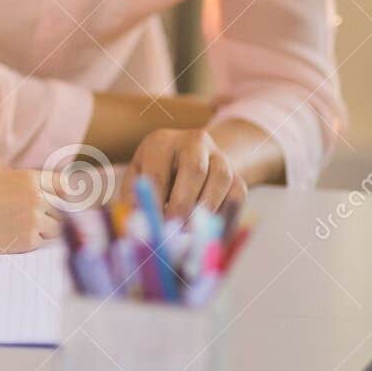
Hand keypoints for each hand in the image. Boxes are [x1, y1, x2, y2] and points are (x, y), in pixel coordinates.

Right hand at [0, 169, 59, 253]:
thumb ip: (24, 188)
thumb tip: (53, 197)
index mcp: (28, 177)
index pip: (63, 185)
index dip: (65, 195)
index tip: (63, 201)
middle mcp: (35, 196)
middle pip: (63, 209)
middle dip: (54, 214)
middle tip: (37, 219)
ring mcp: (33, 219)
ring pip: (56, 228)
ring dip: (45, 230)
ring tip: (20, 229)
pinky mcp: (28, 240)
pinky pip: (41, 243)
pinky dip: (31, 242)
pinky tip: (11, 237)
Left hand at [126, 126, 246, 217]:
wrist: (189, 162)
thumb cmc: (155, 173)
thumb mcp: (138, 178)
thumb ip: (134, 198)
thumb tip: (137, 222)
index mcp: (161, 142)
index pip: (158, 173)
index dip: (155, 202)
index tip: (151, 224)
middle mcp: (193, 142)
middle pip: (194, 170)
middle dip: (182, 204)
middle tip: (173, 228)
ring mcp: (219, 156)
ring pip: (220, 180)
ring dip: (204, 209)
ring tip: (188, 229)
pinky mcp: (237, 175)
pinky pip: (237, 194)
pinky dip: (223, 213)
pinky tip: (208, 227)